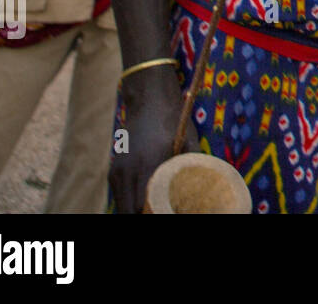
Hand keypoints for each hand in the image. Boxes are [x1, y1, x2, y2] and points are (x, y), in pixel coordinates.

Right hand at [109, 68, 198, 212]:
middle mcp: (129, 169)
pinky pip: (118, 196)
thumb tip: (204, 189)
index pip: (144, 206)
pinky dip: (128, 202)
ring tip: (154, 209)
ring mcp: (117, 170)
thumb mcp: (189, 142)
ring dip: (134, 210)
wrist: (149, 101)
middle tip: (162, 211)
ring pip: (121, 206)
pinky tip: (143, 201)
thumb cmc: (174, 121)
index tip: (168, 210)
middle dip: (144, 214)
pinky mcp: (113, 170)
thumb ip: (193, 167)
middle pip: (130, 211)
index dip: (155, 213)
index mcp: (149, 163)